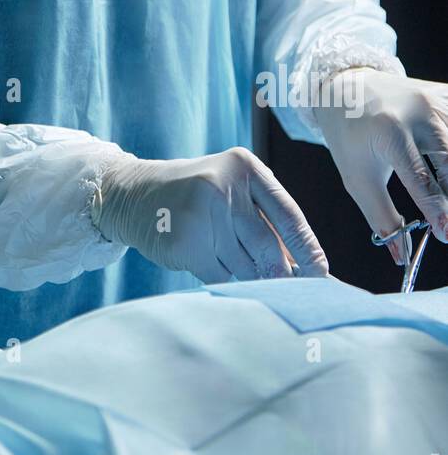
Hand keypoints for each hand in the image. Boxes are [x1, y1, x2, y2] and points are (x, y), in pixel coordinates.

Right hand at [96, 147, 328, 283]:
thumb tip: (307, 270)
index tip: (321, 275)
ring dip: (248, 278)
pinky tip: (213, 268)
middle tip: (286, 288)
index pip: (288, 214)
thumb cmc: (196, 196)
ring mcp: (201, 213)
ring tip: (237, 266)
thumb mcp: (232, 191)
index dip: (307, 249)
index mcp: (244, 166)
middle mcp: (223, 186)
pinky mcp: (184, 242)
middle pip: (267, 247)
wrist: (133, 194)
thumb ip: (265, 221)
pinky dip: (224, 281)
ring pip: (244, 266)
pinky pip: (220, 277)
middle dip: (279, 273)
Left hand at [314, 69, 447, 260]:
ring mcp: (435, 100)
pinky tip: (446, 168)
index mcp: (390, 132)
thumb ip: (382, 218)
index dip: (438, 211)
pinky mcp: (444, 94)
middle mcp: (417, 111)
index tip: (446, 235)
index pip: (423, 180)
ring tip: (445, 200)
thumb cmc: (350, 138)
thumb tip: (402, 255)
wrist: (345, 88)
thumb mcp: (357, 179)